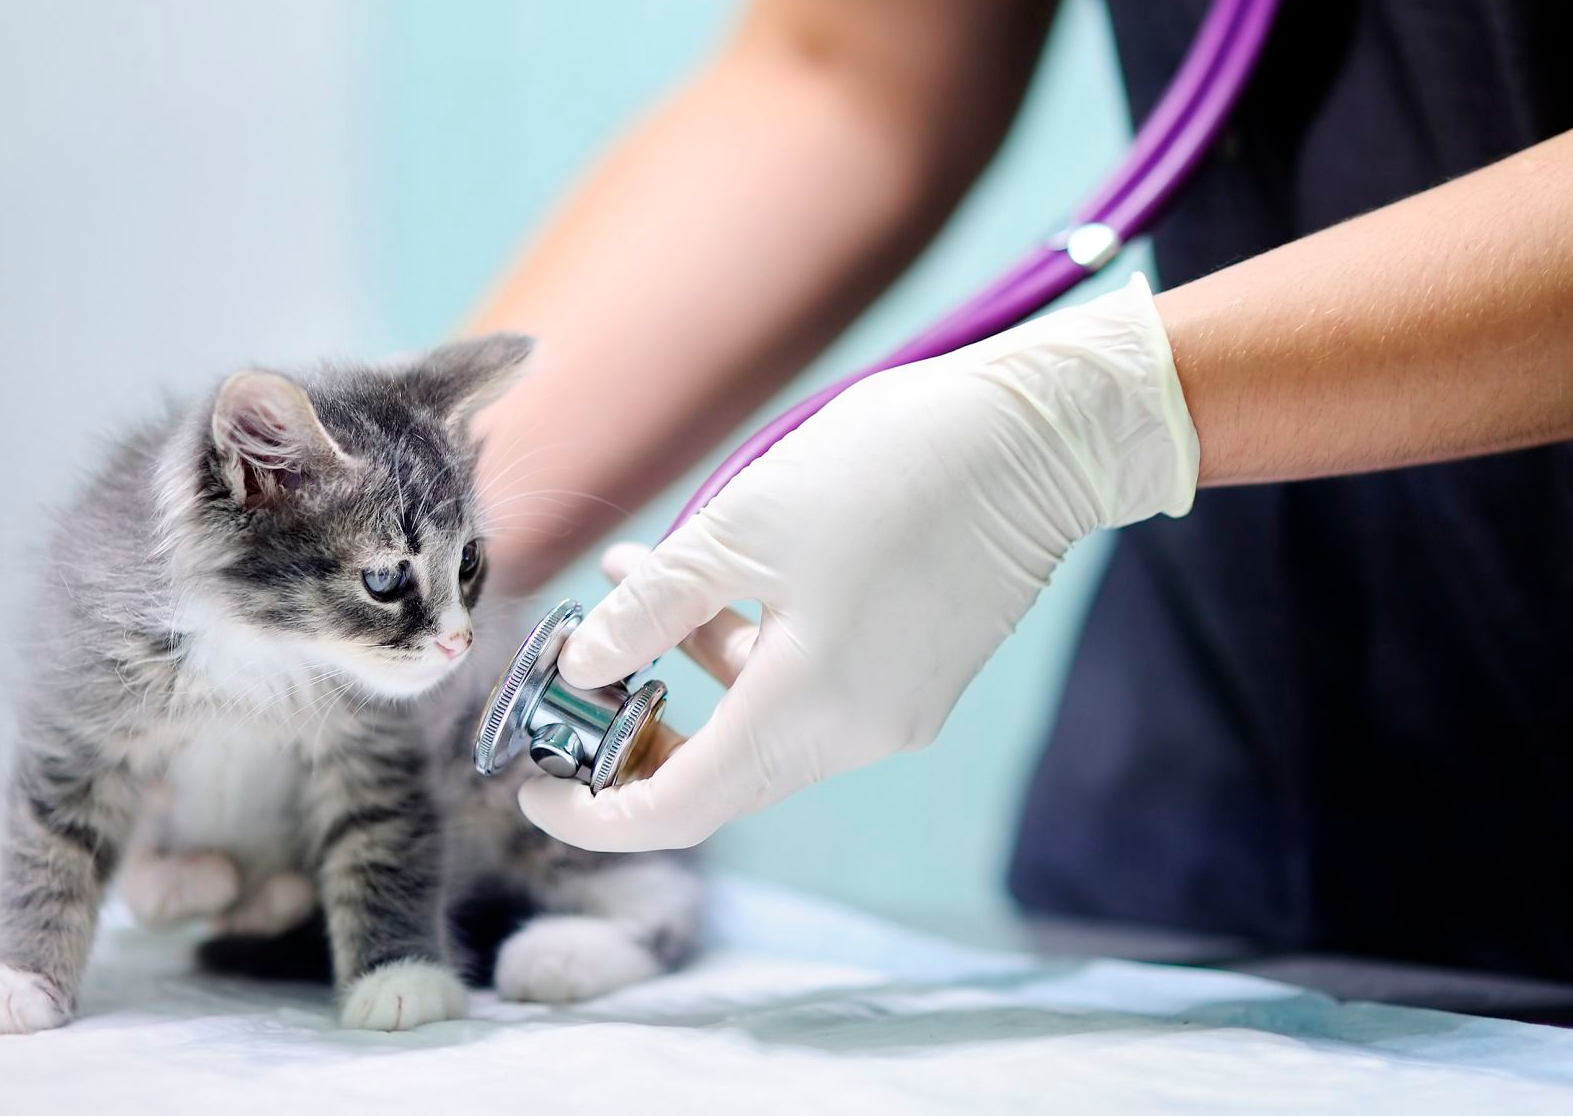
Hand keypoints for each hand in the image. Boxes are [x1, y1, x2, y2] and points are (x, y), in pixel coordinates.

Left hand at [518, 274, 1199, 850]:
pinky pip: (808, 696)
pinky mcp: (916, 679)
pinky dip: (747, 657)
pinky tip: (710, 581)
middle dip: (634, 738)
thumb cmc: (893, 467)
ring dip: (687, 676)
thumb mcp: (743, 527)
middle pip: (717, 777)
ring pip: (759, 729)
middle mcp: (856, 735)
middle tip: (574, 677)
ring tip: (628, 583)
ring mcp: (893, 712)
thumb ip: (651, 606)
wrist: (1039, 438)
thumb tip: (583, 664)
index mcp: (808, 711)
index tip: (533, 787)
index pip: (677, 810)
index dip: (594, 814)